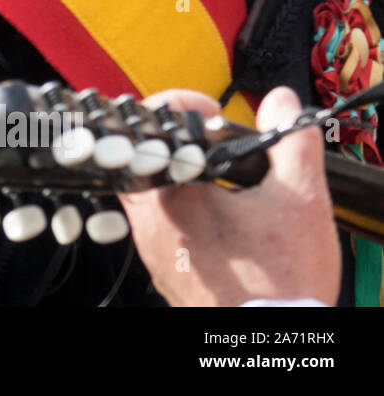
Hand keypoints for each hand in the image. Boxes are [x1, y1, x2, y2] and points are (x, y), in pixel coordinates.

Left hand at [119, 86, 339, 305]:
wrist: (270, 340)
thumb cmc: (281, 280)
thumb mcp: (299, 201)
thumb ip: (289, 143)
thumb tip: (279, 102)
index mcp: (171, 193)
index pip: (152, 125)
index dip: (182, 105)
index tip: (212, 114)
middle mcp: (148, 217)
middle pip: (144, 155)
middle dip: (178, 141)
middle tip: (213, 143)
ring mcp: (150, 244)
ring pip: (148, 189)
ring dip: (177, 175)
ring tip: (217, 176)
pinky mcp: (159, 265)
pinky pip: (157, 222)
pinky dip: (178, 209)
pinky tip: (213, 214)